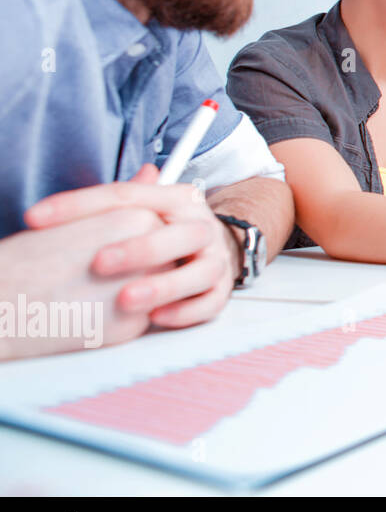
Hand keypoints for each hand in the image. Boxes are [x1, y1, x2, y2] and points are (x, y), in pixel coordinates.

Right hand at [0, 205, 167, 358]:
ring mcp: (146, 289)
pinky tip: (83, 313)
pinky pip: (138, 320)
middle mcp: (151, 252)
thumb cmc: (27, 261)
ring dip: (129, 292)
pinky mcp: (135, 324)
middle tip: (87, 273)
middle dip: (134, 268)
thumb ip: (125, 196)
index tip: (99, 249)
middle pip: (161, 258)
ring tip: (82, 291)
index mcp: (138, 218)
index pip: (156, 228)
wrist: (0, 305)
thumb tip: (151, 174)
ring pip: (153, 290)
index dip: (125, 242)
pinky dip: (116, 319)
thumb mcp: (77, 216)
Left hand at [24, 164, 237, 328]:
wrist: (214, 246)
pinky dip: (184, 311)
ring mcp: (215, 258)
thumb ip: (99, 208)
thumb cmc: (164, 230)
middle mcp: (201, 225)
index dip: (80, 205)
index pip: (129, 194)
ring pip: (202, 271)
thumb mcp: (135, 209)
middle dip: (140, 250)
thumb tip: (48, 211)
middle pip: (180, 234)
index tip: (38, 220)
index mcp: (176, 198)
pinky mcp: (220, 290)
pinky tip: (155, 317)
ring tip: (127, 299)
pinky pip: (210, 303)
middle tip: (100, 263)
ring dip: (164, 286)